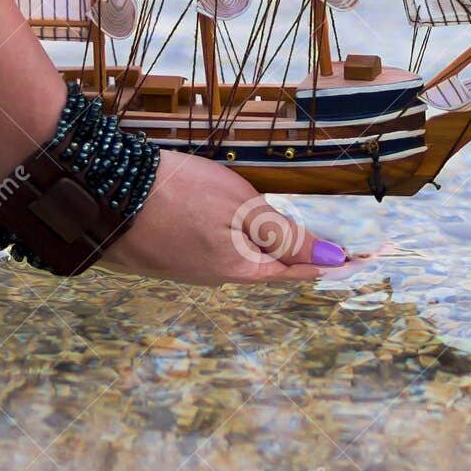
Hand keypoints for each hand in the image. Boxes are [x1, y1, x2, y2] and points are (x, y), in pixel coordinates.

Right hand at [98, 148, 348, 284]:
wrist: (102, 194)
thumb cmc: (176, 197)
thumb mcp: (241, 209)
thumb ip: (285, 236)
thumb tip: (332, 259)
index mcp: (241, 270)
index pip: (301, 269)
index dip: (336, 262)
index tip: (368, 258)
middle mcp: (216, 276)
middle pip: (270, 265)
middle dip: (302, 256)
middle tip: (338, 247)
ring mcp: (188, 267)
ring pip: (239, 256)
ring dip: (266, 246)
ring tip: (293, 235)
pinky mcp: (165, 254)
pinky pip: (212, 248)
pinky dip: (234, 238)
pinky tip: (233, 226)